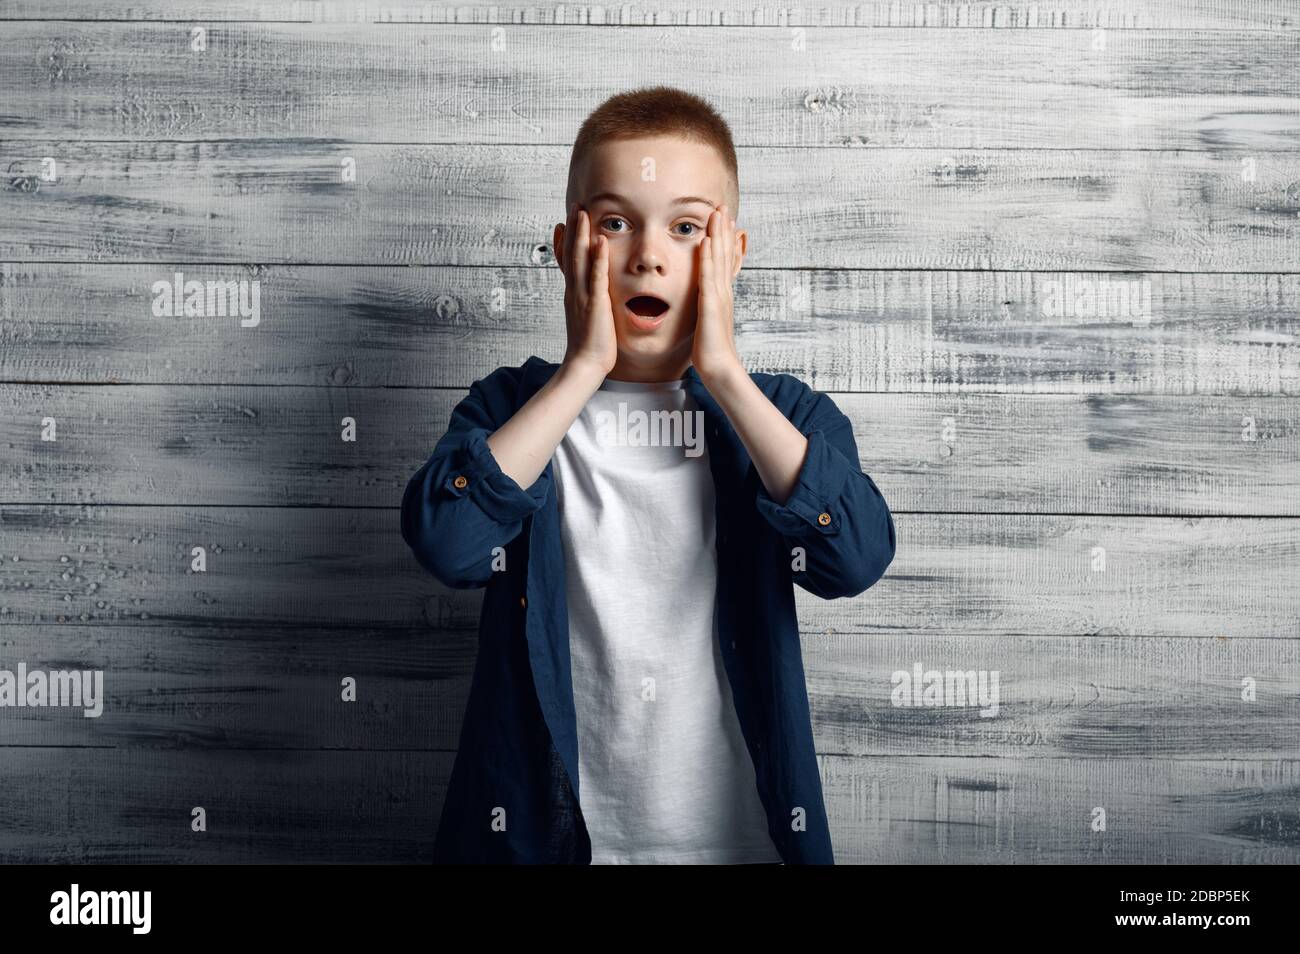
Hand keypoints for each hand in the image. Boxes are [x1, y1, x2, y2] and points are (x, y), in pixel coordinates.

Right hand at [554, 202, 616, 375]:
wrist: (585, 365)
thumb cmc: (590, 345)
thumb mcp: (586, 317)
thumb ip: (589, 301)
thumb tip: (591, 292)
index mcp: (573, 293)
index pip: (566, 261)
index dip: (564, 240)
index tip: (564, 221)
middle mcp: (574, 290)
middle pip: (570, 253)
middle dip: (573, 228)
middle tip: (575, 205)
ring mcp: (582, 296)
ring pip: (579, 259)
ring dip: (580, 234)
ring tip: (582, 212)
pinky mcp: (595, 304)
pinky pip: (596, 277)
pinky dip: (597, 258)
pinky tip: (599, 241)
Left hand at [691, 204, 744, 384]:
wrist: (720, 369)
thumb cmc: (712, 351)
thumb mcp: (708, 322)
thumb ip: (706, 308)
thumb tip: (703, 301)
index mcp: (721, 295)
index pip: (722, 261)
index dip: (723, 240)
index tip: (722, 220)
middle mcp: (723, 292)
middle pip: (724, 255)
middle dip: (723, 230)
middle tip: (722, 206)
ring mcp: (719, 297)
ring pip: (718, 260)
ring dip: (717, 236)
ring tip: (717, 214)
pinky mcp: (711, 306)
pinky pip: (708, 278)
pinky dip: (707, 259)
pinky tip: (705, 242)